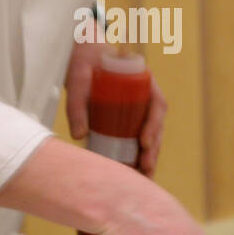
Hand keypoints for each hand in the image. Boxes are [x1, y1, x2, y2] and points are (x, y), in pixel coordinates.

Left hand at [65, 35, 167, 176]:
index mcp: (142, 80)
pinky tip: (136, 173)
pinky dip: (139, 155)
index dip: (154, 124)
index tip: (144, 141)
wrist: (81, 57)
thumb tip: (79, 136)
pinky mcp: (129, 119)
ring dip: (150, 156)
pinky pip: (139, 138)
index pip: (157, 104)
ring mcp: (139, 109)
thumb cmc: (83, 63)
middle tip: (145, 167)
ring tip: (144, 176)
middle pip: (157, 125)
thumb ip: (76, 104)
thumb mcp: (77, 79)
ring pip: (151, 135)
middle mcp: (145, 96)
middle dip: (154, 148)